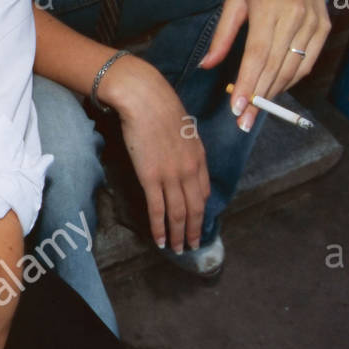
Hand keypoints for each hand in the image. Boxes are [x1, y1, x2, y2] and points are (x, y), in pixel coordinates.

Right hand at [100, 55, 209, 252]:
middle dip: (194, 230)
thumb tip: (179, 154)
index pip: (204, 191)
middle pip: (195, 208)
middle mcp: (190, 170)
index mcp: (199, 157)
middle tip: (191, 246)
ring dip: (179, 234)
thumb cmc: (160, 107)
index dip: (201, 210)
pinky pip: (158, 209)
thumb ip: (185, 145)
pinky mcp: (151, 178)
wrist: (145, 99)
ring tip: (177, 249)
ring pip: (179, 214)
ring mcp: (171, 176)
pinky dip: (160, 227)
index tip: (198, 221)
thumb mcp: (182, 127)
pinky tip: (161, 240)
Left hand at [199, 0, 330, 131]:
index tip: (237, 109)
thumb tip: (207, 64)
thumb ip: (222, 35)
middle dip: (258, 99)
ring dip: (274, 92)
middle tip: (244, 121)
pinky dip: (292, 78)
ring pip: (293, 69)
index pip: (257, 57)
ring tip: (256, 108)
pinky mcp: (323, 27)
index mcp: (269, 9)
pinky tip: (276, 87)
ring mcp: (312, 23)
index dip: (247, 85)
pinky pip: (308, 62)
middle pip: (275, 68)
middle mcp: (294, 18)